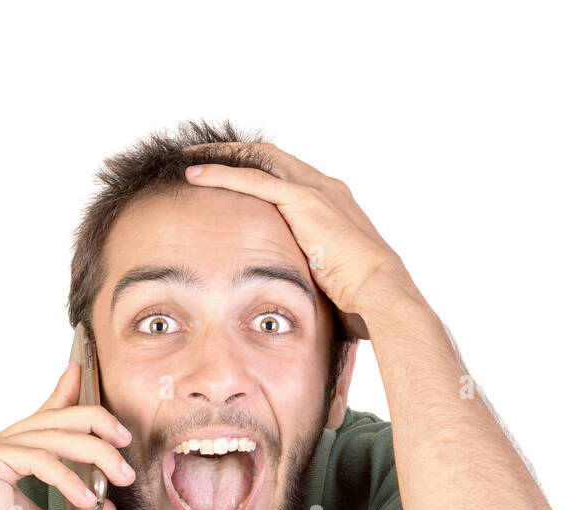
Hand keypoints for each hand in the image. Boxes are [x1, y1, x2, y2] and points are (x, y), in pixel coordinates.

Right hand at [0, 360, 134, 509]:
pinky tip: (87, 497)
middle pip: (56, 419)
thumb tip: (109, 500)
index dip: (68, 392)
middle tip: (125, 441)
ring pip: (53, 436)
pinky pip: (39, 458)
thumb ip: (83, 508)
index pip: (45, 416)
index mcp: (10, 457)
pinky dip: (69, 477)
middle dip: (98, 425)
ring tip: (119, 476)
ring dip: (95, 453)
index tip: (88, 375)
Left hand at [181, 141, 416, 338]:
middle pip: (269, 157)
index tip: (228, 174)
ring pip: (258, 160)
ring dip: (221, 156)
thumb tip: (299, 296)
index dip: (254, 170)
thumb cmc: (361, 295)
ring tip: (188, 157)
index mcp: (331, 202)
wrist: (381, 291)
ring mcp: (315, 190)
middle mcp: (324, 187)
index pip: (285, 175)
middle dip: (234, 152)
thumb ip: (310, 270)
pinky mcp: (304, 201)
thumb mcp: (329, 276)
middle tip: (199, 154)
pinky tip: (195, 174)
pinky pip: (254, 179)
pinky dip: (222, 174)